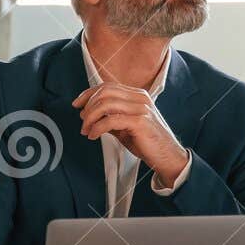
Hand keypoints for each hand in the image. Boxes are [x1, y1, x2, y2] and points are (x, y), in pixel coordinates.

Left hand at [72, 82, 187, 185]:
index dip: (89, 93)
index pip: (108, 86)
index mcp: (137, 95)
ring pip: (106, 104)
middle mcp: (140, 98)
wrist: (168, 157)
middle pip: (105, 92)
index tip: (77, 104)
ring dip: (90, 118)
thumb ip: (111, 118)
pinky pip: (111, 120)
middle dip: (88, 106)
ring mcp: (141, 108)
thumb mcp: (125, 127)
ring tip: (86, 130)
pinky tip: (93, 135)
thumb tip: (90, 115)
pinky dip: (97, 128)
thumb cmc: (147, 143)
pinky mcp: (140, 121)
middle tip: (82, 121)